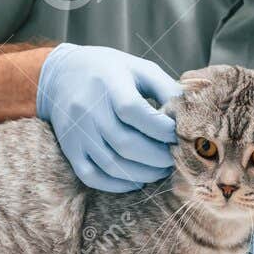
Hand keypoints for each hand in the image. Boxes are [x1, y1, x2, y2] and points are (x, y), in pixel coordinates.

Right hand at [36, 43, 180, 192]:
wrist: (61, 74)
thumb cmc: (109, 71)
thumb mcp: (139, 68)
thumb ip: (167, 88)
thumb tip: (192, 111)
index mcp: (109, 84)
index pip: (136, 112)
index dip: (162, 129)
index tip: (177, 135)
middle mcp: (89, 110)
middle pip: (126, 144)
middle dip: (157, 157)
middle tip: (174, 158)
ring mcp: (78, 132)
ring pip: (112, 165)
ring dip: (142, 173)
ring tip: (160, 170)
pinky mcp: (70, 149)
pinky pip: (93, 176)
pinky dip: (117, 185)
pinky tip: (136, 179)